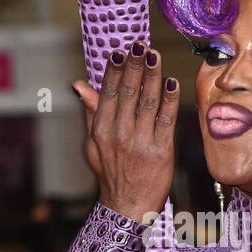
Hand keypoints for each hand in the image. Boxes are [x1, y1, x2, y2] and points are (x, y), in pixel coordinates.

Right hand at [71, 40, 179, 222]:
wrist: (128, 206)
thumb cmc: (111, 173)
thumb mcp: (93, 144)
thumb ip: (91, 112)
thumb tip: (79, 85)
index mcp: (101, 130)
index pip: (109, 93)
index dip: (116, 70)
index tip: (121, 50)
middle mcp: (119, 134)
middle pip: (128, 92)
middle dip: (135, 66)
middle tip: (141, 45)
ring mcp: (141, 143)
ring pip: (148, 102)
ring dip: (152, 76)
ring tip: (155, 55)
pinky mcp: (161, 151)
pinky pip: (166, 120)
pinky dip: (170, 100)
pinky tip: (172, 83)